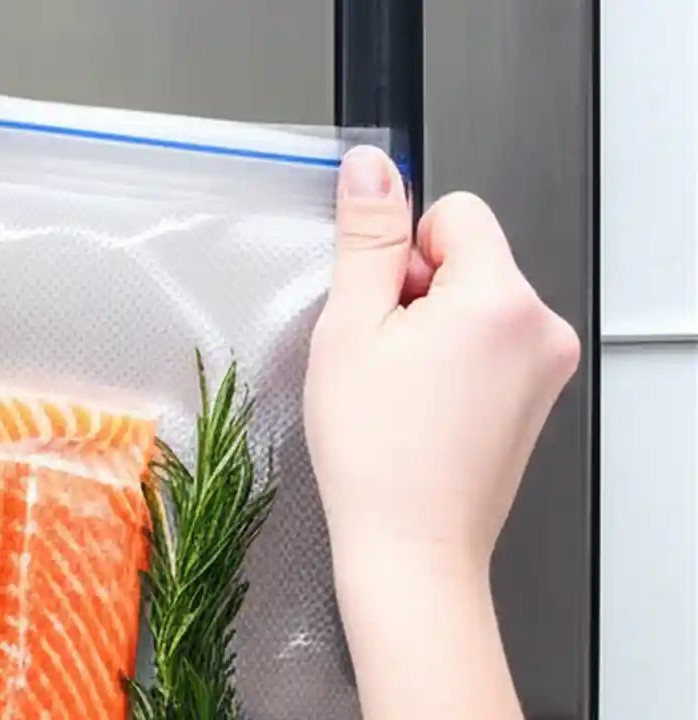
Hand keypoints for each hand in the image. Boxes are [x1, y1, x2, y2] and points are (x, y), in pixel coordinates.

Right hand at [306, 146, 578, 573]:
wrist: (410, 549)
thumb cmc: (377, 456)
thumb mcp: (350, 327)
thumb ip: (368, 235)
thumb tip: (374, 167)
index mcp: (500, 299)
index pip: (455, 210)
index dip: (403, 251)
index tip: (383, 308)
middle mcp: (541, 327)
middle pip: (469, 256)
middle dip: (419, 292)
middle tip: (383, 357)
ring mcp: (546, 365)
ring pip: (476, 301)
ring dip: (434, 329)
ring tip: (402, 390)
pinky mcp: (538, 395)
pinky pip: (490, 343)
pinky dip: (454, 361)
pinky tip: (423, 408)